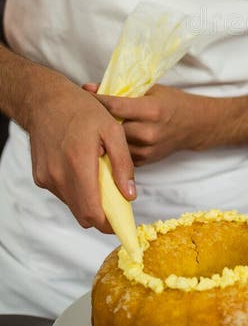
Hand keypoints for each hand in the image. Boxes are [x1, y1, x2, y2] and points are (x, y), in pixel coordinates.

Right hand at [27, 78, 134, 230]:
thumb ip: (123, 164)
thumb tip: (129, 195)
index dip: (108, 224)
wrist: (46, 101)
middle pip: (82, 215)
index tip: (121, 220)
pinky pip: (62, 193)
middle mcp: (58, 176)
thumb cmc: (84, 111)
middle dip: (101, 215)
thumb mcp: (113, 130)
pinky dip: (76, 190)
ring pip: (72, 205)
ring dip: (88, 200)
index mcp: (79, 164)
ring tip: (100, 179)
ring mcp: (46, 178)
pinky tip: (83, 170)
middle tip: (116, 201)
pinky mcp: (40, 176)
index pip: (92, 213)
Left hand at [83, 83, 213, 163]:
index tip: (80, 95)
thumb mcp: (151, 89)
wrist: (194, 125)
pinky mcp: (144, 161)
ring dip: (100, 136)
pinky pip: (120, 155)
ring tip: (88, 128)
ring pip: (112, 144)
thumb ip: (121, 90)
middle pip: (110, 128)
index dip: (95, 100)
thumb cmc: (172, 102)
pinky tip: (103, 140)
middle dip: (95, 121)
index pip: (114, 106)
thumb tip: (89, 88)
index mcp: (151, 110)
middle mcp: (148, 132)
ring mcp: (146, 149)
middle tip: (80, 113)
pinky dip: (111, 147)